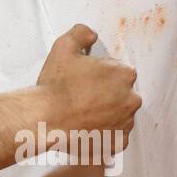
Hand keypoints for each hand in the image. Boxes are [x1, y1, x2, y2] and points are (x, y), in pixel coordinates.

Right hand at [35, 24, 140, 141]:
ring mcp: (125, 123)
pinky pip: (114, 136)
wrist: (45, 119)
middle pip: (122, 94)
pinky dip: (103, 133)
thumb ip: (81, 33)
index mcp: (123, 74)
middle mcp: (131, 99)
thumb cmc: (55, 87)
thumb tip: (90, 34)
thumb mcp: (64, 47)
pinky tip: (85, 127)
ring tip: (81, 113)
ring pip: (119, 115)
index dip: (101, 74)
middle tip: (83, 96)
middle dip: (106, 94)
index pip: (119, 71)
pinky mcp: (117, 143)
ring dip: (106, 114)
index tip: (87, 79)